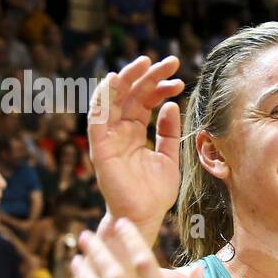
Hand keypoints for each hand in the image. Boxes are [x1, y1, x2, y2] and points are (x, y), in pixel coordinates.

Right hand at [87, 56, 184, 242]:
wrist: (144, 216)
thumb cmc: (155, 192)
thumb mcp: (170, 156)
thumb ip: (169, 132)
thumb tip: (171, 105)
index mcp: (134, 131)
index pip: (144, 100)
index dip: (159, 86)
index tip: (179, 78)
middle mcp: (120, 130)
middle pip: (131, 94)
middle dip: (149, 76)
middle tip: (170, 62)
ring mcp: (108, 137)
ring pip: (113, 99)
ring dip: (127, 78)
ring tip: (145, 63)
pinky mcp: (100, 148)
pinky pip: (98, 118)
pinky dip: (103, 98)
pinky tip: (114, 81)